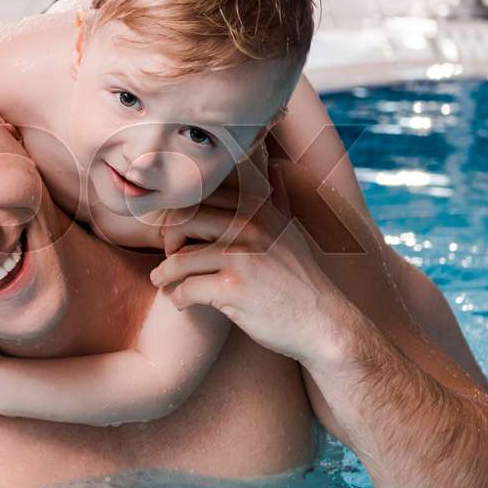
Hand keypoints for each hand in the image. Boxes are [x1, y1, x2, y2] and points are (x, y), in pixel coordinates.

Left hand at [150, 162, 358, 368]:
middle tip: (170, 261)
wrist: (323, 322)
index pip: (196, 200)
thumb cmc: (298, 279)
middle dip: (168, 243)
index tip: (179, 239)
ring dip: (165, 274)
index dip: (180, 220)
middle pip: (180, 223)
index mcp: (256, 207)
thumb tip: (274, 165)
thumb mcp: (288, 230)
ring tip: (164, 282)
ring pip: (178, 259)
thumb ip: (272, 202)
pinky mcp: (233, 288)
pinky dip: (178, 297)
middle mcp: (248, 226)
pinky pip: (186, 288)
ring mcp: (240, 256)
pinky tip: (181, 303)